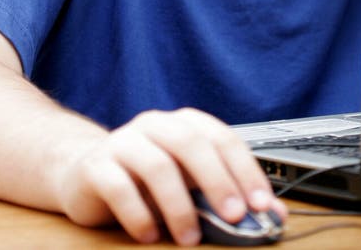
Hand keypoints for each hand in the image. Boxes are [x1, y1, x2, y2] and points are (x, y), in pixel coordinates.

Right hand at [56, 107, 285, 245]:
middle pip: (190, 143)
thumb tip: (275, 214)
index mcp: (183, 123)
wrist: (85, 172)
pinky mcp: (95, 166)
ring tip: (190, 237)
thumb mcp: (190, 184)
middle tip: (235, 216)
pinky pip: (118, 186)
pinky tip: (150, 235)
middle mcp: (155, 125)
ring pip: (156, 165)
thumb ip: (229, 195)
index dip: (244, 169)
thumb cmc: (146, 178)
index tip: (262, 203)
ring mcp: (123, 142)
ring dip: (178, 205)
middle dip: (217, 180)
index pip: (221, 138)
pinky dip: (138, 213)